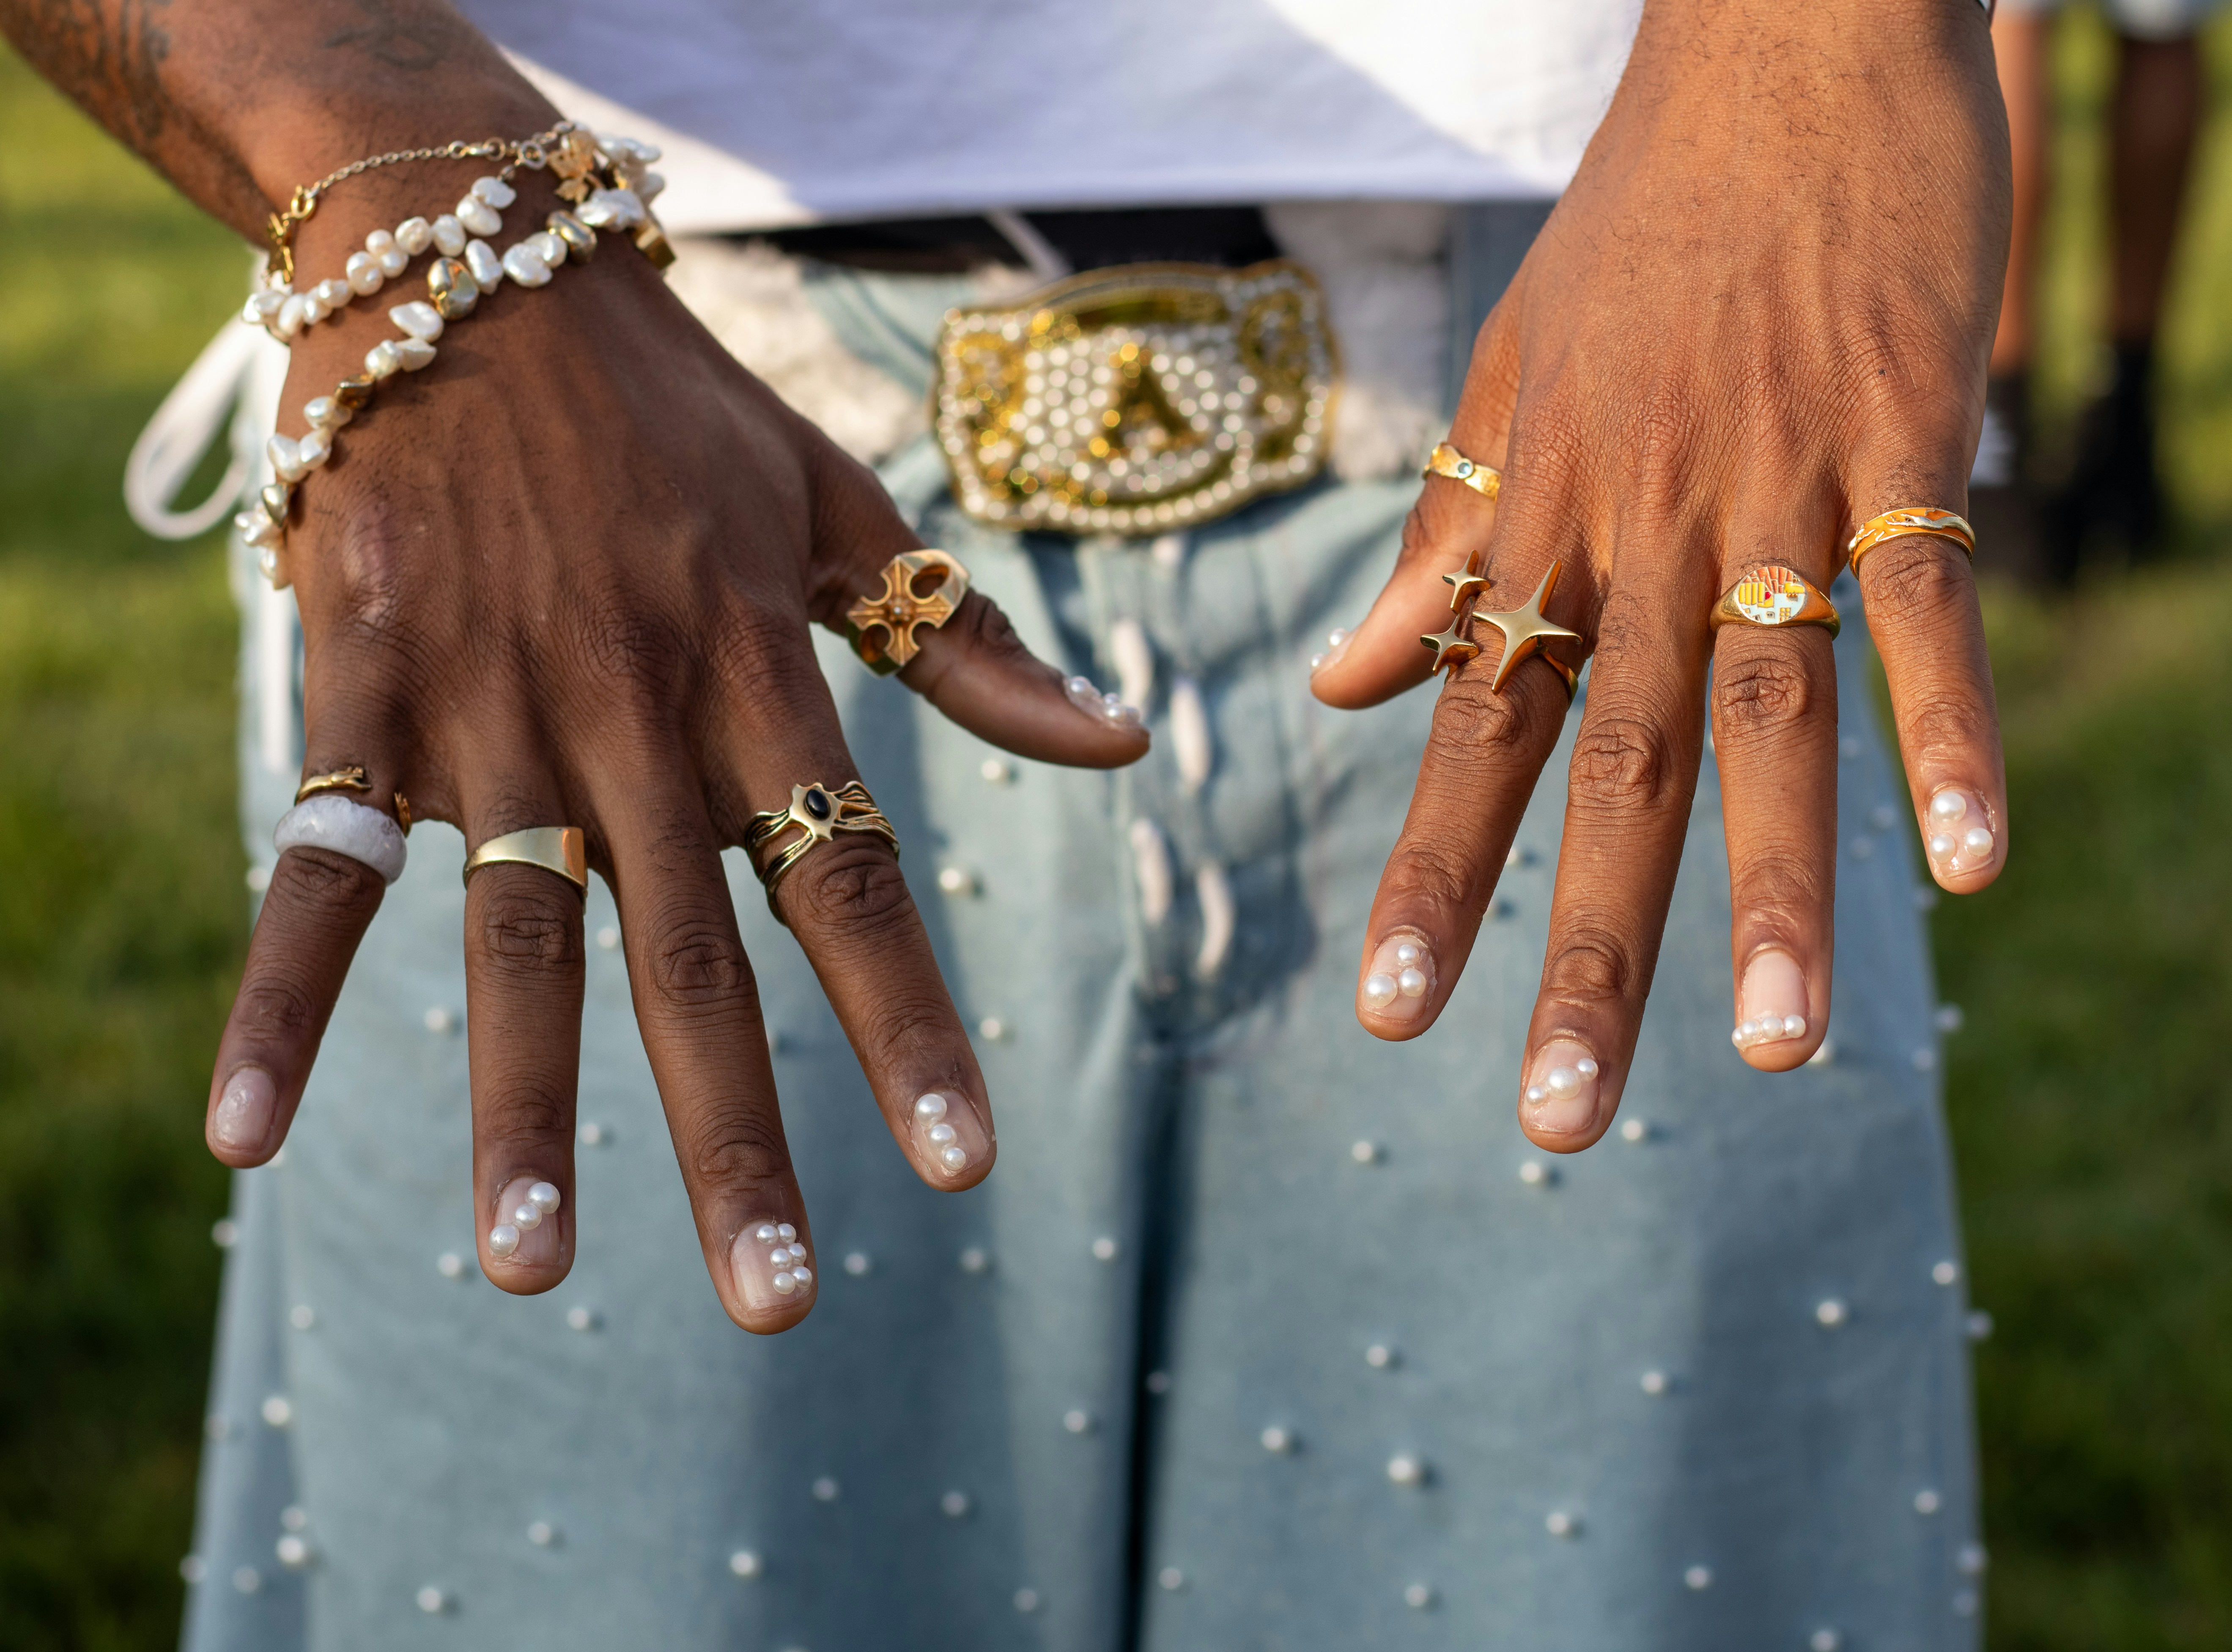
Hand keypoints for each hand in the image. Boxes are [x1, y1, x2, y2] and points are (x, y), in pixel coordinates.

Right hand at [200, 164, 1146, 1328]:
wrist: (479, 261)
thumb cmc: (675, 409)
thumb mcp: (840, 507)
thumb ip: (967, 645)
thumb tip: (1121, 747)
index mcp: (762, 679)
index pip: (856, 885)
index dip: (910, 1030)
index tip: (966, 1166)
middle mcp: (638, 715)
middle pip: (697, 959)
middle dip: (736, 1133)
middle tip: (778, 1300)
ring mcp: (496, 705)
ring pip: (520, 936)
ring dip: (526, 1107)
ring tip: (533, 1270)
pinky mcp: (367, 682)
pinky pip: (320, 862)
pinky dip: (282, 996)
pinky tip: (247, 1133)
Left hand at [1311, 0, 2008, 1147]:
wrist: (1773, 50)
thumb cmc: (1644, 233)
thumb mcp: (1510, 385)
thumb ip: (1440, 545)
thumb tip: (1339, 678)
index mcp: (1547, 521)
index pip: (1472, 729)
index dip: (1429, 874)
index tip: (1386, 1014)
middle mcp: (1648, 532)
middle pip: (1608, 766)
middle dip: (1580, 946)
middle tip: (1557, 1116)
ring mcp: (1780, 494)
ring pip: (1768, 720)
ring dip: (1775, 894)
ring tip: (1781, 1052)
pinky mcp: (1906, 446)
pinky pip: (1927, 611)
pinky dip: (1950, 732)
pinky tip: (1971, 864)